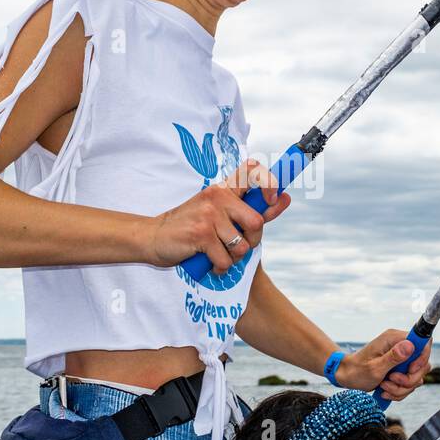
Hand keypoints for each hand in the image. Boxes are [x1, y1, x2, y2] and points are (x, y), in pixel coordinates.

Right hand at [147, 158, 290, 271]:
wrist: (154, 237)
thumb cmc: (191, 227)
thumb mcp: (219, 212)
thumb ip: (251, 208)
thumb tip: (284, 198)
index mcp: (223, 188)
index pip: (253, 170)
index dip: (270, 182)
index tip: (273, 199)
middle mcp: (217, 196)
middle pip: (256, 222)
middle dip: (251, 241)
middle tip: (235, 245)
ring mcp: (209, 215)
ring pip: (242, 246)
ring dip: (234, 258)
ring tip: (219, 254)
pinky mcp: (200, 234)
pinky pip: (226, 260)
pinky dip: (220, 268)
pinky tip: (210, 263)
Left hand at [336, 330, 433, 402]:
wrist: (347, 377)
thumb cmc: (357, 370)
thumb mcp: (375, 366)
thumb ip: (394, 357)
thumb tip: (410, 345)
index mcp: (394, 339)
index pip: (423, 343)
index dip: (422, 359)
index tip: (410, 370)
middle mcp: (400, 347)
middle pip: (423, 364)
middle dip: (409, 379)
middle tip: (392, 380)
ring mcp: (401, 360)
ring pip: (416, 377)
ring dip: (402, 388)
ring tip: (384, 386)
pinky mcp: (400, 371)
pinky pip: (409, 384)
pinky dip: (399, 391)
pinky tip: (385, 390)